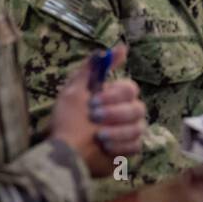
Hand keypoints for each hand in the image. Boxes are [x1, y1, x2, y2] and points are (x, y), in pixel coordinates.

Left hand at [49, 43, 147, 177]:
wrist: (64, 153)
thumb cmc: (67, 121)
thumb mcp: (74, 90)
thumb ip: (93, 68)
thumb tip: (120, 47)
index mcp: (113, 97)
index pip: (131, 88)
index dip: (115, 95)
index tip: (94, 101)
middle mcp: (125, 113)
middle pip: (138, 107)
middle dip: (115, 114)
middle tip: (94, 118)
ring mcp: (128, 132)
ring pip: (138, 127)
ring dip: (117, 131)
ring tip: (98, 137)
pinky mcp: (128, 151)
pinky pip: (136, 145)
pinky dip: (119, 146)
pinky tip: (104, 148)